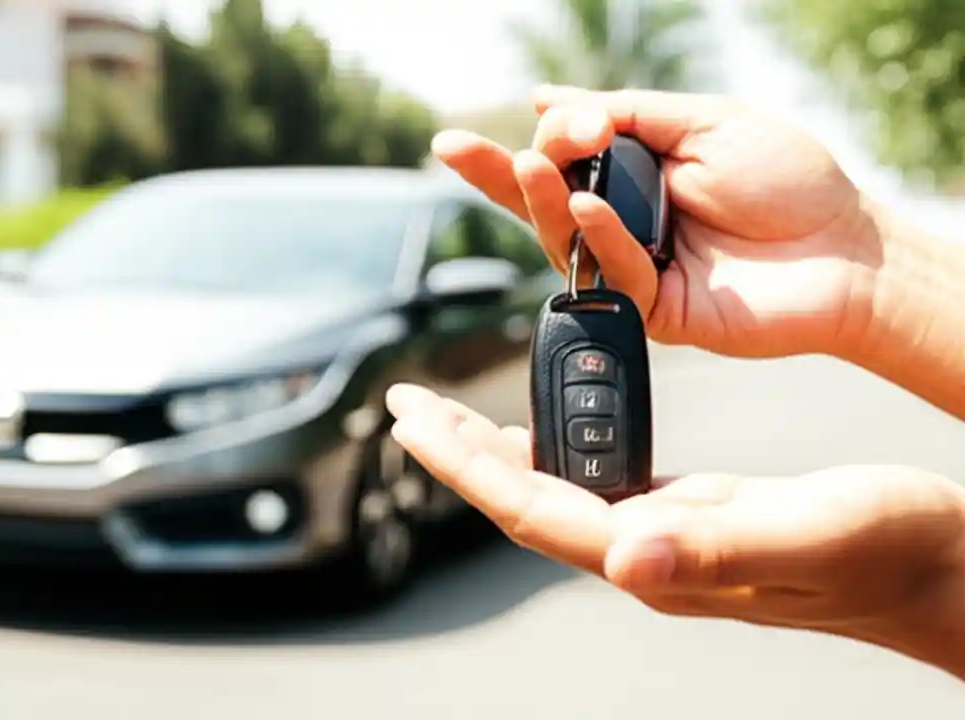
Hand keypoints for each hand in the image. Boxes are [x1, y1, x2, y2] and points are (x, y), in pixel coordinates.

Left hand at [386, 383, 964, 677]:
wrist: (943, 570)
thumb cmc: (893, 551)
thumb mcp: (811, 534)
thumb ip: (717, 549)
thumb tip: (623, 560)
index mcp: (663, 559)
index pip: (534, 511)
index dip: (465, 468)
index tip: (410, 421)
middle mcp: (652, 555)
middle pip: (527, 502)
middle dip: (459, 454)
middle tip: (405, 404)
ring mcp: (670, 540)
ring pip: (555, 493)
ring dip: (497, 453)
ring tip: (449, 415)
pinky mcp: (693, 519)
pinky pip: (599, 483)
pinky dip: (557, 450)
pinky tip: (545, 433)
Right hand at [434, 85, 884, 359]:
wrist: (847, 250)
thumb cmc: (789, 182)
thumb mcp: (705, 122)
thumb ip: (628, 113)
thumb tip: (548, 98)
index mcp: (633, 173)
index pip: (563, 154)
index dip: (546, 134)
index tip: (551, 111)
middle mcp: (622, 221)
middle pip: (542, 201)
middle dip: (495, 174)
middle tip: (453, 147)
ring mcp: (631, 267)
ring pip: (563, 239)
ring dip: (540, 200)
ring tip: (528, 167)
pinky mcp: (647, 310)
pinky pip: (610, 273)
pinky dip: (599, 237)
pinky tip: (590, 207)